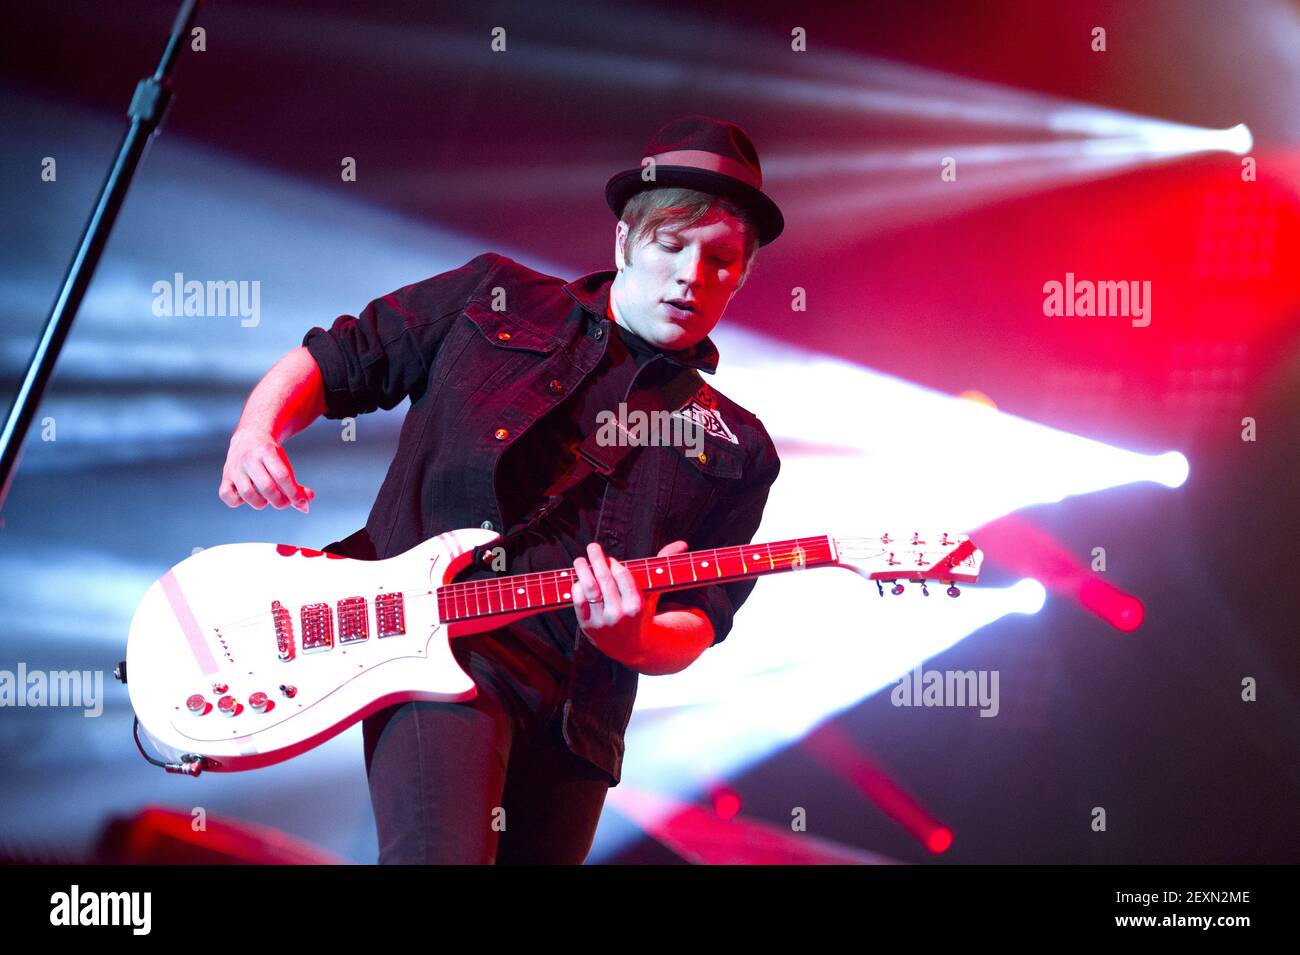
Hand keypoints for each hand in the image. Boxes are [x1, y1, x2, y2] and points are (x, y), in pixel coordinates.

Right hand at [218, 427, 314, 511]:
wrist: (249, 438)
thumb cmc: (272, 456)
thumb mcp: (285, 465)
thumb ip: (296, 486)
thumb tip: (305, 507)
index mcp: (267, 451)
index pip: (283, 476)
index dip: (294, 493)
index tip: (301, 502)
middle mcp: (249, 459)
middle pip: (266, 486)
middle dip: (280, 501)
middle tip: (284, 502)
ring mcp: (235, 468)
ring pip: (247, 493)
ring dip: (260, 502)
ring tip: (266, 499)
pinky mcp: (225, 477)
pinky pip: (225, 494)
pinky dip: (236, 501)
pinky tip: (247, 498)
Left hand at [572, 539, 688, 664]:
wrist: (631, 648)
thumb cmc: (642, 613)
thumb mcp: (653, 593)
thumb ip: (663, 566)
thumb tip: (682, 543)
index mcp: (637, 606)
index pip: (623, 576)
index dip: (615, 564)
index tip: (611, 559)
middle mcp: (619, 614)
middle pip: (604, 579)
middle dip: (597, 559)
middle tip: (592, 546)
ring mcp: (602, 621)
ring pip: (589, 589)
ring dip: (582, 570)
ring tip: (580, 560)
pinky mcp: (587, 626)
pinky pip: (578, 602)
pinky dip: (576, 588)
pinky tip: (578, 580)